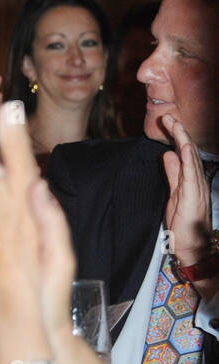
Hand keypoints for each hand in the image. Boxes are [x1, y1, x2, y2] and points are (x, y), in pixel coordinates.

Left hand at [159, 113, 210, 262]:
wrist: (191, 246)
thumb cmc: (183, 220)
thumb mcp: (174, 191)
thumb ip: (172, 173)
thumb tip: (168, 154)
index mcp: (190, 179)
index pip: (183, 153)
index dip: (176, 137)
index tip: (165, 122)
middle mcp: (196, 181)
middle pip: (188, 153)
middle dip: (179, 134)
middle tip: (168, 117)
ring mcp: (197, 189)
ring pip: (191, 160)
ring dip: (183, 141)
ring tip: (176, 125)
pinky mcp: (193, 197)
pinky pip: (192, 176)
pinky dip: (189, 160)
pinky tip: (185, 148)